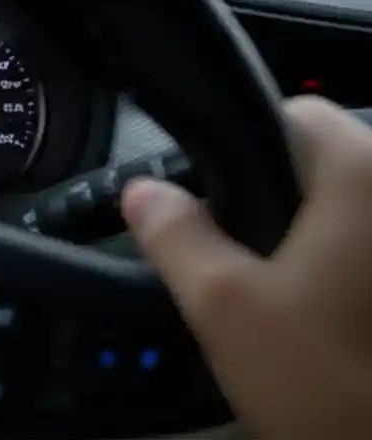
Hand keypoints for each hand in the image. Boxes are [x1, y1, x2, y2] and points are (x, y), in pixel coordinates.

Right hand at [123, 96, 371, 439]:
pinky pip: (367, 258)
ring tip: (292, 304)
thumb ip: (174, 235)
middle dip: (283, 202)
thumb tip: (144, 192)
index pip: (296, 113)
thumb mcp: (223, 306)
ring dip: (320, 243)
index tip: (216, 202)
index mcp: (363, 173)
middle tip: (249, 265)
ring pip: (353, 218)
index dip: (243, 147)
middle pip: (328, 166)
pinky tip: (335, 326)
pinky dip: (349, 275)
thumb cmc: (329, 380)